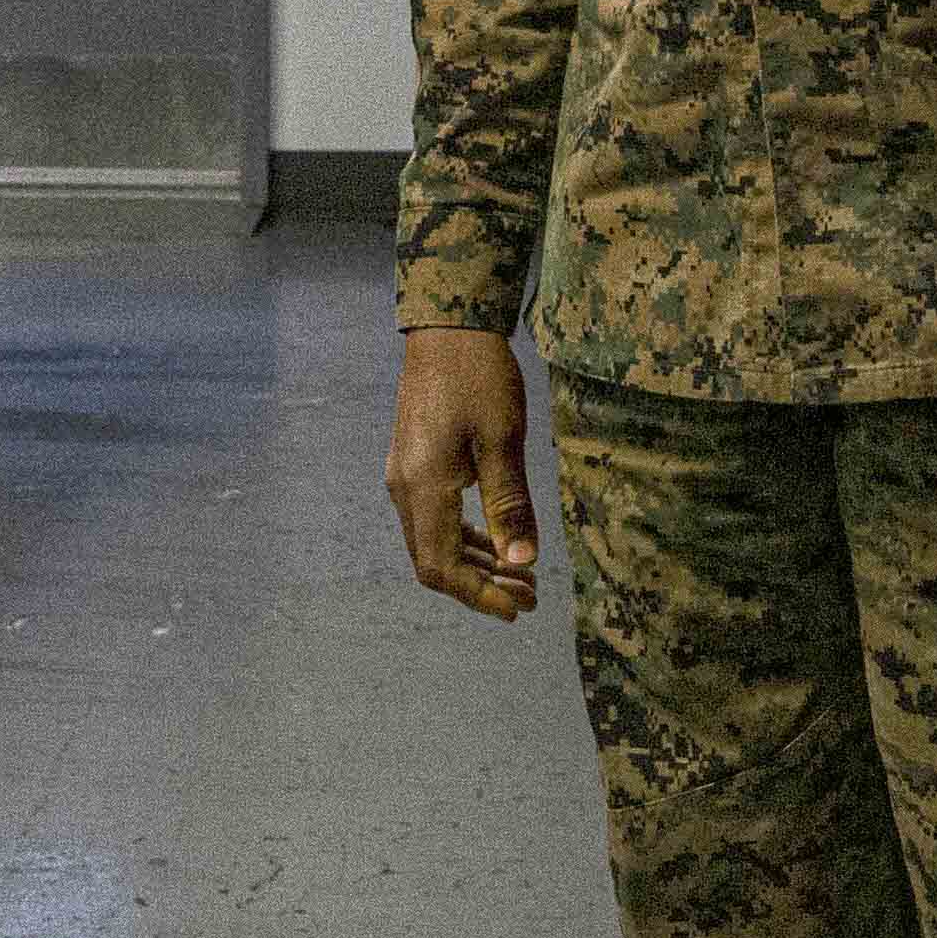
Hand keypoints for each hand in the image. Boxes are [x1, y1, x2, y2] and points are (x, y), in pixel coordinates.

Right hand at [387, 325, 540, 620]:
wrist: (448, 328)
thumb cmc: (479, 377)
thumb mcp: (503, 441)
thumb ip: (510, 505)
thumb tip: (523, 563)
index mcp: (423, 487)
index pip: (441, 567)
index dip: (478, 596)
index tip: (517, 608)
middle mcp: (406, 488)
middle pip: (434, 561)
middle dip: (482, 585)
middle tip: (530, 597)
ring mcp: (406, 476)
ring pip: (434, 541)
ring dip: (477, 564)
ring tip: (522, 576)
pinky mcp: (415, 464)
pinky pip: (435, 517)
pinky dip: (466, 538)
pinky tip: (498, 542)